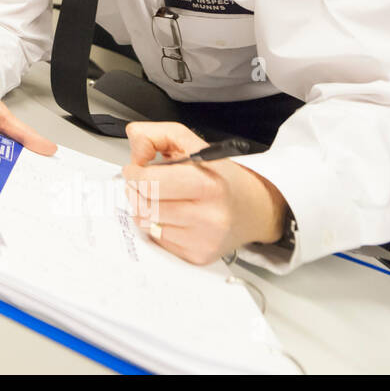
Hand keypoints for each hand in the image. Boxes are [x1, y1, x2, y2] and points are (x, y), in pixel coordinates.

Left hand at [122, 121, 288, 264]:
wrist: (254, 209)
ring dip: (143, 208)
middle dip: (135, 189)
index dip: (135, 173)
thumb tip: (135, 143)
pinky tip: (172, 216)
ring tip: (159, 197)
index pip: (151, 182)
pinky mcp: (197, 256)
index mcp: (209, 184)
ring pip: (146, 223)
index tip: (135, 169)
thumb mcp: (195, 145)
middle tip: (142, 182)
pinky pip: (158, 240)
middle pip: (145, 204)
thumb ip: (159, 135)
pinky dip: (157, 225)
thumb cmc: (223, 178)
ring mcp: (203, 239)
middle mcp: (209, 216)